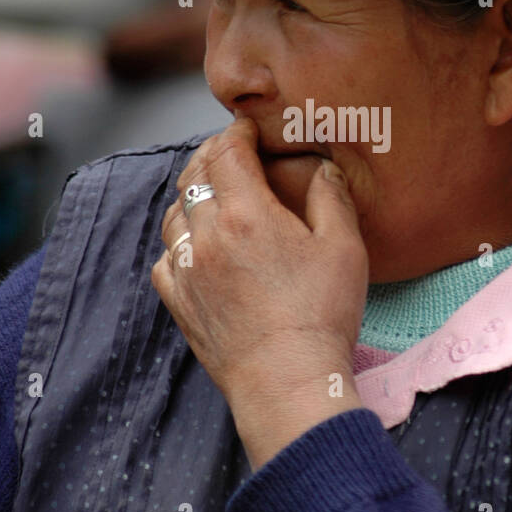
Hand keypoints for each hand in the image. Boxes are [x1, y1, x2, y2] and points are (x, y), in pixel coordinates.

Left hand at [151, 116, 369, 467]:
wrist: (288, 381)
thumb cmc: (322, 315)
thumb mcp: (345, 248)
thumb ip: (332, 198)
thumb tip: (323, 168)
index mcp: (247, 214)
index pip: (228, 153)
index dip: (237, 133)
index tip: (247, 130)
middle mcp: (208, 236)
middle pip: (195, 176)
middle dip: (211, 156)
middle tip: (229, 152)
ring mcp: (188, 271)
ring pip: (174, 214)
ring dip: (191, 196)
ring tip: (211, 194)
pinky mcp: (180, 303)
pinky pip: (166, 258)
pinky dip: (178, 243)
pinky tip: (196, 246)